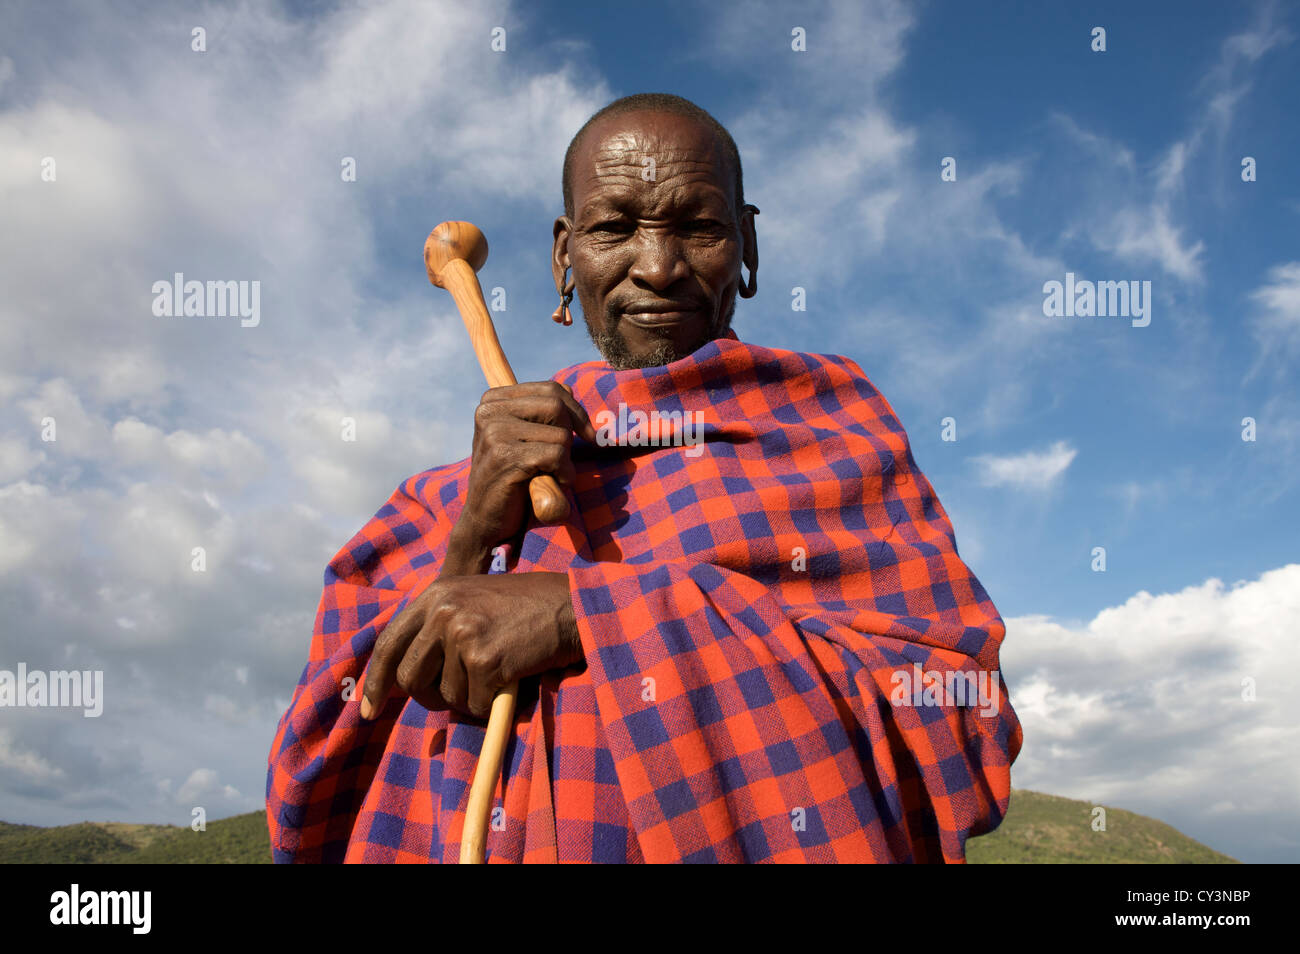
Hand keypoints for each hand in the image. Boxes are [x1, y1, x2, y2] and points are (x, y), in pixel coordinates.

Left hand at [359, 571, 581, 719]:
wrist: (573, 607)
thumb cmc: (527, 609)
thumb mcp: (473, 601)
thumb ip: (437, 627)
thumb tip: (403, 677)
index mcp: (435, 593)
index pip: (389, 645)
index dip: (376, 682)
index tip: (369, 710)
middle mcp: (442, 609)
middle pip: (409, 677)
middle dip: (429, 698)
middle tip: (458, 697)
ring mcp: (462, 633)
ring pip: (445, 696)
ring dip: (471, 698)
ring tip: (499, 673)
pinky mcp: (484, 659)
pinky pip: (475, 704)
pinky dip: (494, 703)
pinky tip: (512, 679)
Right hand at [452, 382, 596, 570]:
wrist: (486, 521)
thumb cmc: (511, 479)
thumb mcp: (521, 438)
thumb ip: (538, 413)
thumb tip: (569, 391)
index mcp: (492, 401)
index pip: (552, 389)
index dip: (577, 411)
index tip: (586, 434)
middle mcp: (489, 412)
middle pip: (556, 405)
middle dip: (570, 434)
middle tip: (563, 460)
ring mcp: (495, 433)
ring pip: (559, 434)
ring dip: (565, 460)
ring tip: (550, 476)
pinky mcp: (505, 457)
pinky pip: (556, 456)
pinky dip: (563, 473)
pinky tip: (551, 484)